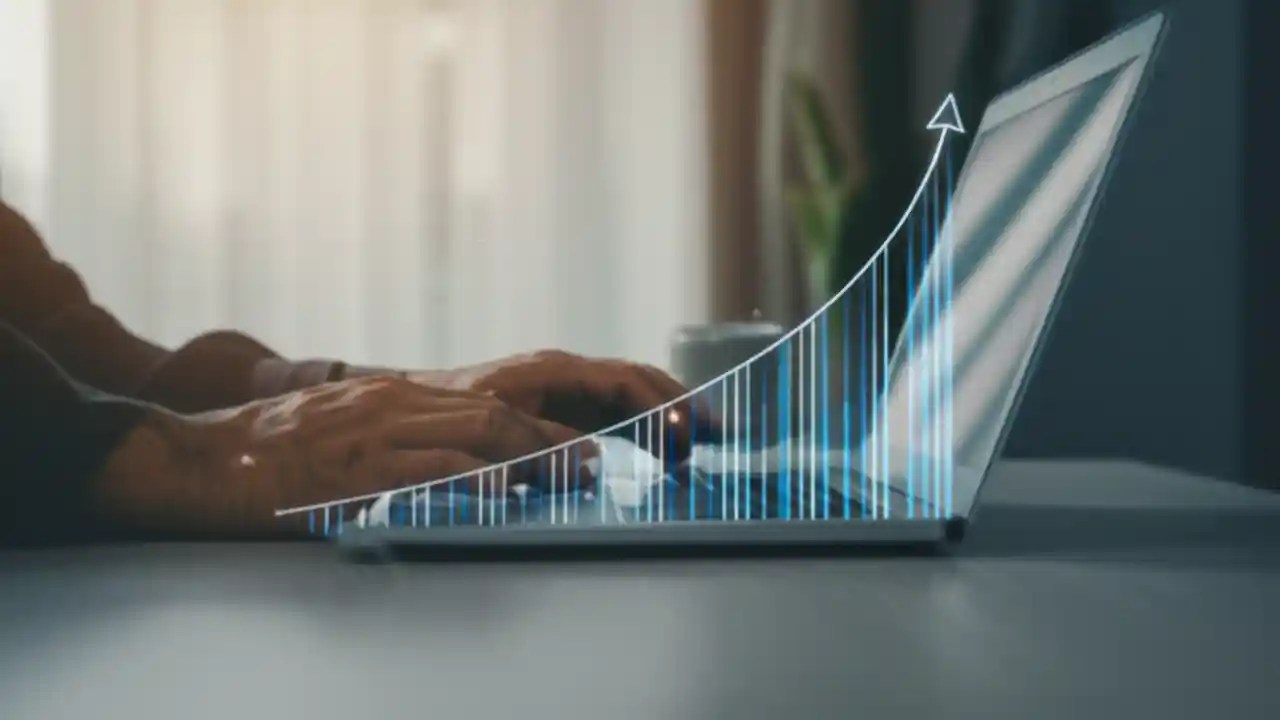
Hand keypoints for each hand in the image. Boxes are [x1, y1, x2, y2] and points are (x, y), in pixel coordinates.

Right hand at [92, 375, 597, 537]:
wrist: (198, 457)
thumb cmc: (267, 451)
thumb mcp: (338, 427)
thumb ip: (394, 437)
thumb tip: (453, 465)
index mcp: (390, 396)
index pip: (482, 408)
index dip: (535, 429)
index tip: (573, 447)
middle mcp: (391, 405)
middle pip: (492, 418)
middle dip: (549, 441)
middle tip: (589, 464)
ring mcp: (374, 434)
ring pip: (474, 437)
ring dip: (530, 458)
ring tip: (568, 478)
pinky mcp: (354, 471)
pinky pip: (427, 472)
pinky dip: (473, 482)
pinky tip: (504, 494)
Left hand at [407, 350, 721, 460]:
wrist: (414, 410)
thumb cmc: (447, 413)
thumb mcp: (490, 427)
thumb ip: (537, 444)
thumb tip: (588, 463)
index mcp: (553, 370)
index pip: (621, 379)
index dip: (657, 402)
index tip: (684, 430)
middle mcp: (567, 376)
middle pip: (638, 381)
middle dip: (679, 402)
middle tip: (716, 432)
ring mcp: (568, 393)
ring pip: (632, 397)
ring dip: (669, 415)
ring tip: (703, 442)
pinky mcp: (564, 412)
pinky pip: (616, 415)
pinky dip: (647, 428)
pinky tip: (666, 450)